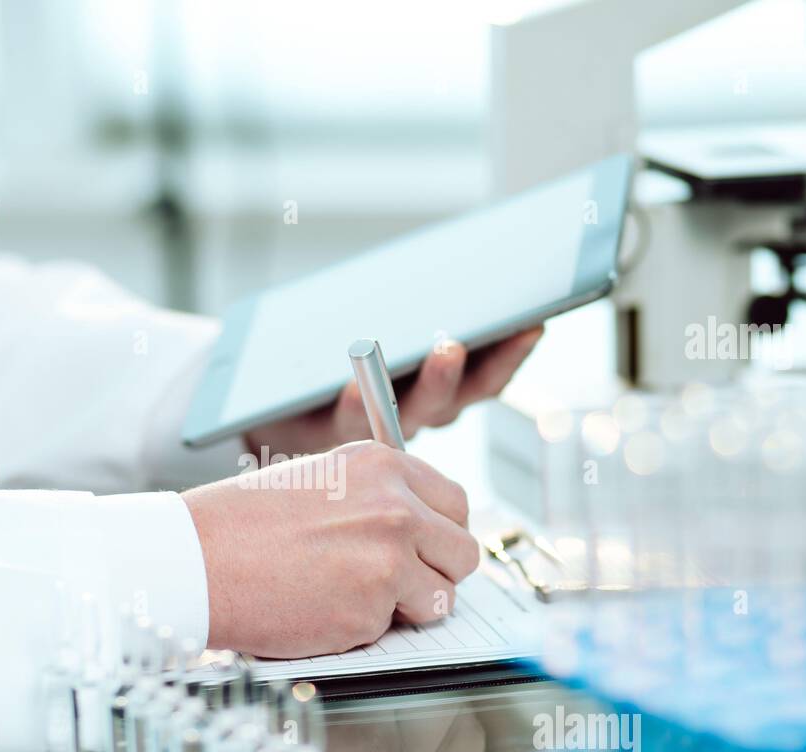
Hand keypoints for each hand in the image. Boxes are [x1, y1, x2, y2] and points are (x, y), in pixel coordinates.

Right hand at [182, 441, 479, 657]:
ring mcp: (389, 557)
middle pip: (463, 552)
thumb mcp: (321, 483)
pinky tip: (323, 609)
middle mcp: (396, 506)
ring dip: (408, 608)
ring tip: (352, 597)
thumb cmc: (243, 526)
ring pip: (442, 597)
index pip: (454, 504)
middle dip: (436, 574)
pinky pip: (396, 629)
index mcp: (383, 466)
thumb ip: (376, 500)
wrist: (198, 559)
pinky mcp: (372, 605)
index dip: (439, 535)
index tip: (422, 550)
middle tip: (396, 583)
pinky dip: (366, 630)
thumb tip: (421, 533)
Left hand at [245, 327, 543, 457]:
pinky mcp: (327, 436)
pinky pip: (345, 425)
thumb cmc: (333, 362)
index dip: (514, 352)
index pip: (489, 374)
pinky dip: (354, 404)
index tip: (535, 321)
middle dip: (478, 368)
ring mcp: (374, 429)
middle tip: (487, 337)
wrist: (269, 405)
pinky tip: (355, 383)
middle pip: (458, 398)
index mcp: (436, 388)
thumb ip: (419, 307)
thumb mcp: (381, 325)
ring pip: (410, 415)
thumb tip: (462, 262)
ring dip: (432, 384)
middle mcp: (414, 414)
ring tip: (446, 348)